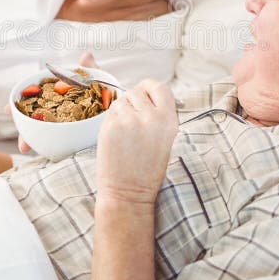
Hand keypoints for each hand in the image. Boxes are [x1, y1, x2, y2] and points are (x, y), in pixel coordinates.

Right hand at [4, 52, 99, 153]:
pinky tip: (44, 154)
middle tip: (15, 132)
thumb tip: (86, 55)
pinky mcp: (70, 139)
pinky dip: (47, 148)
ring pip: (42, 132)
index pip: (34, 97)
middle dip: (22, 127)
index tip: (8, 108)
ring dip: (30, 140)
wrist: (120, 115)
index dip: (19, 102)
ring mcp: (62, 126)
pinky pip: (54, 143)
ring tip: (26, 148)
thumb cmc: (106, 94)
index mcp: (58, 94)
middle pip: (34, 117)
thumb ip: (91, 70)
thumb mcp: (99, 82)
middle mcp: (56, 110)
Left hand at [96, 79, 178, 204]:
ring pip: (121, 100)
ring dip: (120, 111)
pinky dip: (111, 120)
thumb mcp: (165, 139)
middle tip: (132, 122)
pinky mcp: (111, 126)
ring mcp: (129, 121)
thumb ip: (159, 114)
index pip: (160, 87)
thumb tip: (148, 93)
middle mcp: (151, 118)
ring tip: (125, 133)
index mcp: (169, 120)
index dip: (150, 89)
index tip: (145, 96)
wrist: (129, 192)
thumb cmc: (147, 168)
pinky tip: (116, 138)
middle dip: (133, 102)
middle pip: (137, 91)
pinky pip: (110, 112)